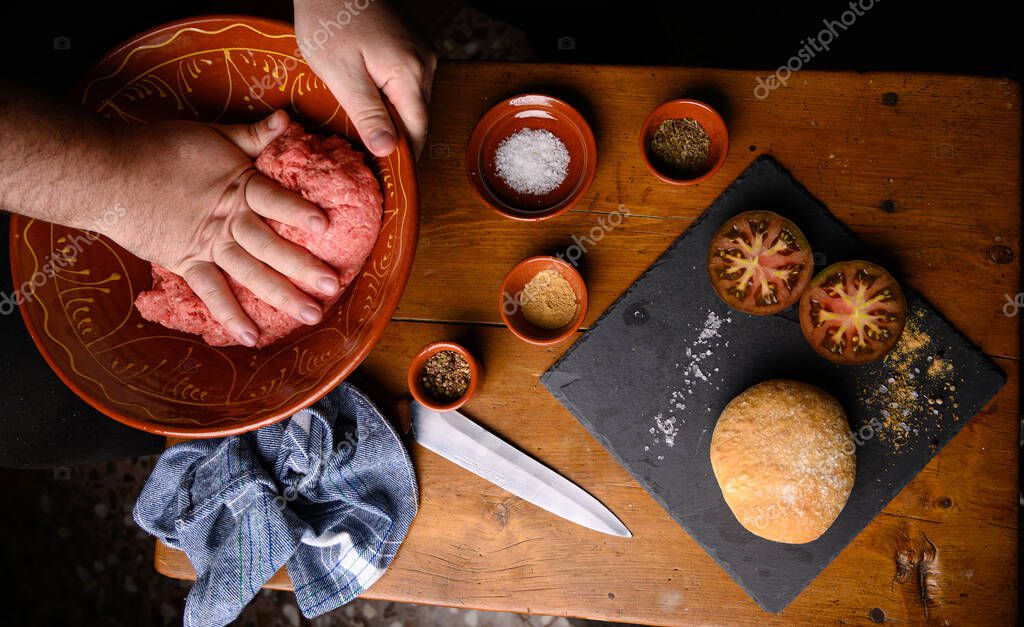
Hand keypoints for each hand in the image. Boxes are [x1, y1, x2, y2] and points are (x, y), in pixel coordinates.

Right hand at [109, 110, 338, 346]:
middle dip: (302, 267)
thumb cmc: (162, 148)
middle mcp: (228, 221)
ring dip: (281, 295)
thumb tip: (287, 119)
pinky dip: (231, 316)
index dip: (297, 212)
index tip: (326, 226)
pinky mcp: (187, 263)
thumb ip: (254, 134)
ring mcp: (208, 245)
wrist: (111, 172)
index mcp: (239, 187)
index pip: (274, 199)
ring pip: (250, 274)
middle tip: (332, 285)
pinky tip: (253, 338)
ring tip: (310, 315)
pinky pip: (212, 293)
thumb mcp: (213, 135)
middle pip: (270, 246)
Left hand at [294, 0, 436, 158]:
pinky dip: (390, 96)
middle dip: (395, 139)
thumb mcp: (340, 73)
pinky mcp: (412, 44)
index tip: (385, 179)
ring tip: (363, 130)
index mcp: (411, 75)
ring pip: (411, 100)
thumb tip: (389, 151)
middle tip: (367, 159)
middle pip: (416, 118)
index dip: (402, 159)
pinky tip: (367, 97)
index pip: (417, 133)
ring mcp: (421, 52)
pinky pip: (406, 82)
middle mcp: (426, 65)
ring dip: (391, 117)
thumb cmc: (329, 17)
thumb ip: (367, 113)